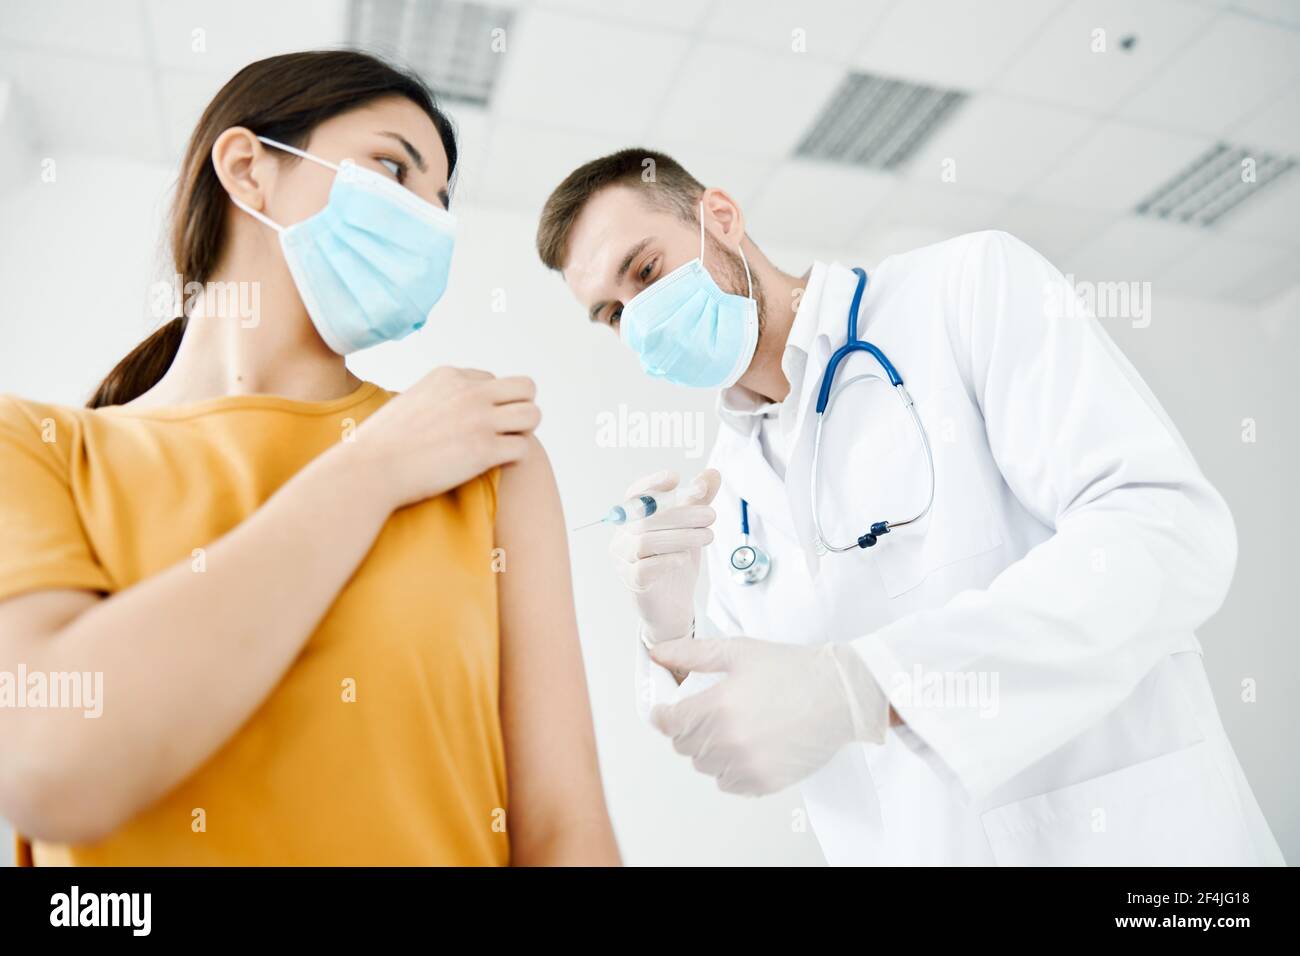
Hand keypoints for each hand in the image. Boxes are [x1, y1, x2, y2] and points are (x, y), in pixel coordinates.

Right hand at [342, 367, 539, 510]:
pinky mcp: (484, 450)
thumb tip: (446, 408)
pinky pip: (523, 448)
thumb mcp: (410, 402)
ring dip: (524, 433)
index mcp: (451, 376)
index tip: (477, 424)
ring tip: (504, 448)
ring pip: (533, 415)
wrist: (370, 469)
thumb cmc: (383, 445)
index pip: (494, 380)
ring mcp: (479, 419)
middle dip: (521, 409)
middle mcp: (469, 392)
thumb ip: (437, 399)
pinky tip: (499, 466)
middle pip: (526, 388)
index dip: (492, 403)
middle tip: (505, 432)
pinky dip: (516, 458)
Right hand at [609, 469, 720, 643]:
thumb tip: (712, 473)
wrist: (673, 605)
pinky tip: (685, 558)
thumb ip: (697, 501)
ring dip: (680, 536)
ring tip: (709, 536)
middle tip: (711, 515)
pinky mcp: (632, 583)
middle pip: (646, 519)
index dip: (651, 484)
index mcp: (632, 520)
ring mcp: (623, 561)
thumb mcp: (690, 529)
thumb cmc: (676, 562)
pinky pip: (645, 568)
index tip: (674, 477)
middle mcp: (622, 538)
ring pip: (646, 542)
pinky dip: (667, 560)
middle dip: (682, 514)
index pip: (634, 495)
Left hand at [648, 637, 888, 794]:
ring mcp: (746, 766)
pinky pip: (729, 783)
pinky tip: (749, 747)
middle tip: (709, 712)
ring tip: (735, 728)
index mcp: (717, 706)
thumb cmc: (794, 670)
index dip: (663, 715)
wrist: (841, 696)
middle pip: (684, 746)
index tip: (666, 711)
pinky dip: (731, 769)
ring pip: (705, 766)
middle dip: (688, 728)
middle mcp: (728, 741)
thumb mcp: (738, 652)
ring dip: (710, 750)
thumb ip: (692, 654)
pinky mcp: (764, 783)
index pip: (668, 723)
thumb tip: (658, 653)